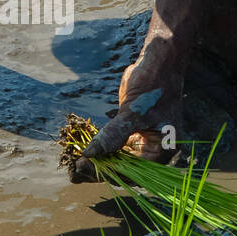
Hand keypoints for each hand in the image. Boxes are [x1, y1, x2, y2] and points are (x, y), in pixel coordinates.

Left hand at [70, 43, 184, 181]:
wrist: (159, 63)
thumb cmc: (153, 85)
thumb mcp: (134, 111)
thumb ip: (114, 134)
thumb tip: (90, 154)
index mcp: (163, 150)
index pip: (133, 171)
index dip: (107, 172)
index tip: (83, 168)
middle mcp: (154, 150)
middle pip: (124, 168)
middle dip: (99, 169)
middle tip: (74, 171)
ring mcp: (143, 141)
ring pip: (118, 158)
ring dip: (98, 161)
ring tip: (74, 164)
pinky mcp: (132, 132)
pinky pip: (115, 146)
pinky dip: (100, 148)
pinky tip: (83, 151)